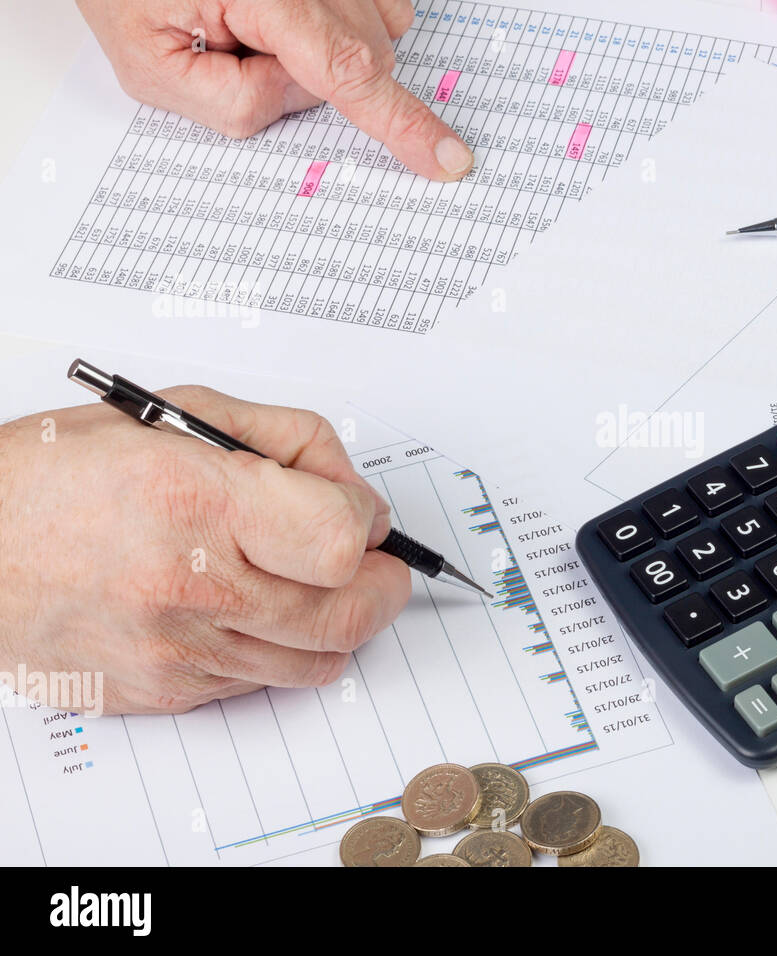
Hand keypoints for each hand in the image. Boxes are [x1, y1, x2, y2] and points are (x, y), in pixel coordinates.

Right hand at [0, 387, 411, 714]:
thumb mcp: (179, 415)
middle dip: (383, 587)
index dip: (367, 526)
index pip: (338, 542)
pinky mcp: (164, 693)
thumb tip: (358, 495)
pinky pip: (263, 684)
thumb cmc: (58, 474)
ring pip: (316, 662)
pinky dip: (279, 649)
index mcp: (194, 503)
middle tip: (375, 564)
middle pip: (346, 616)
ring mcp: (175, 652)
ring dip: (336, 621)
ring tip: (311, 582)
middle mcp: (186, 587)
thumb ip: (290, 442)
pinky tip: (251, 608)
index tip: (361, 515)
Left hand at [76, 0, 473, 181]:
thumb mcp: (149, 68)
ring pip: (381, 24)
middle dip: (317, 78)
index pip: (348, 67)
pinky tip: (294, 15)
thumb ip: (230, 107)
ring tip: (263, 26)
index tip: (448, 159)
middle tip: (240, 47)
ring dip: (340, 46)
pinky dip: (349, 20)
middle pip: (362, 52)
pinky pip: (378, 1)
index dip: (403, 122)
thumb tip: (301, 97)